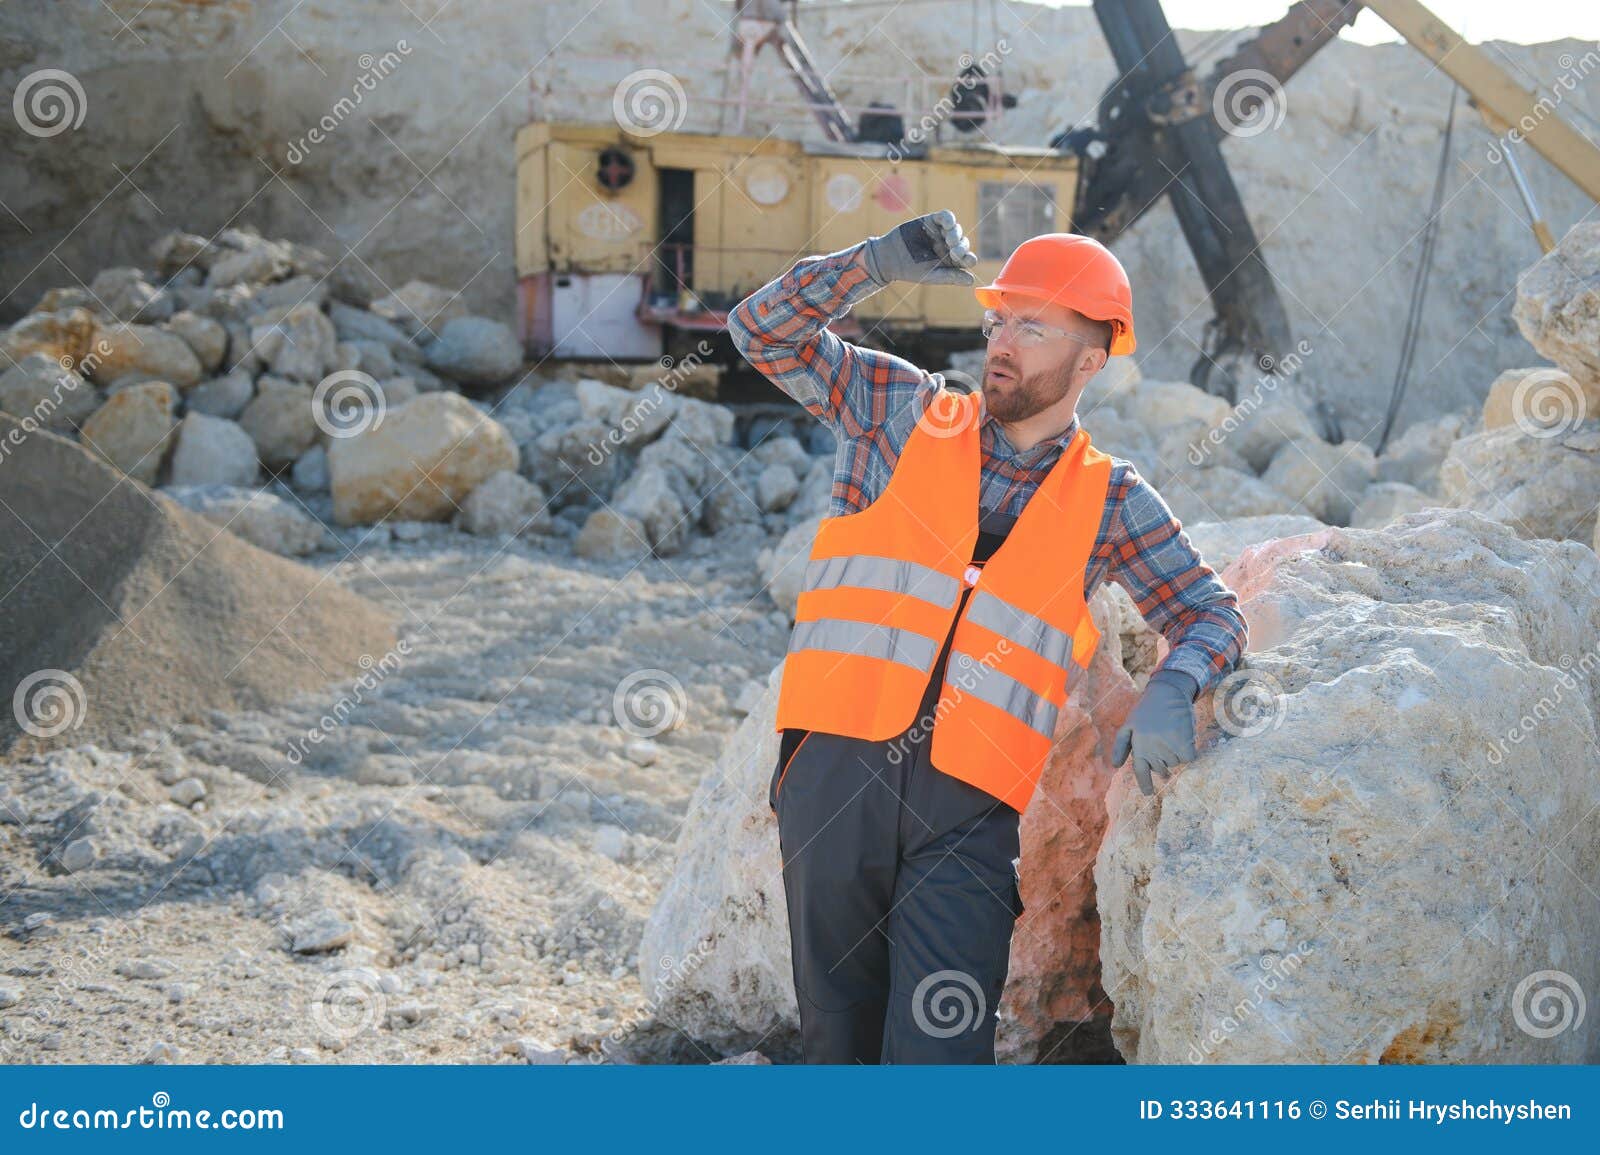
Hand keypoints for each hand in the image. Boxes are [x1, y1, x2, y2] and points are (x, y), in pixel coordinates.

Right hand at [862, 209, 977, 286]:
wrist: (889, 257)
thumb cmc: (910, 270)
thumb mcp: (932, 275)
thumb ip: (951, 276)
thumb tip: (971, 280)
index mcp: (951, 261)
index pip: (967, 258)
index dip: (969, 258)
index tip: (967, 260)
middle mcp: (948, 246)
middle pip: (963, 243)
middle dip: (961, 247)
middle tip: (955, 251)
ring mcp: (941, 232)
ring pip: (956, 229)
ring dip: (956, 233)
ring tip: (949, 240)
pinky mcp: (932, 220)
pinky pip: (946, 216)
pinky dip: (949, 219)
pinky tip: (947, 224)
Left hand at [1112, 669, 1198, 795]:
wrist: (1167, 692)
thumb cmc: (1146, 710)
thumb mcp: (1129, 725)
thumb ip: (1121, 746)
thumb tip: (1115, 765)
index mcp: (1138, 746)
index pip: (1140, 771)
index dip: (1145, 784)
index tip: (1148, 794)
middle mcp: (1152, 748)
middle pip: (1161, 769)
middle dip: (1164, 764)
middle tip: (1165, 748)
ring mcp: (1167, 745)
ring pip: (1176, 763)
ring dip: (1176, 754)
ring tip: (1171, 736)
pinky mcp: (1183, 741)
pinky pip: (1189, 758)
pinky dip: (1188, 751)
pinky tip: (1184, 738)